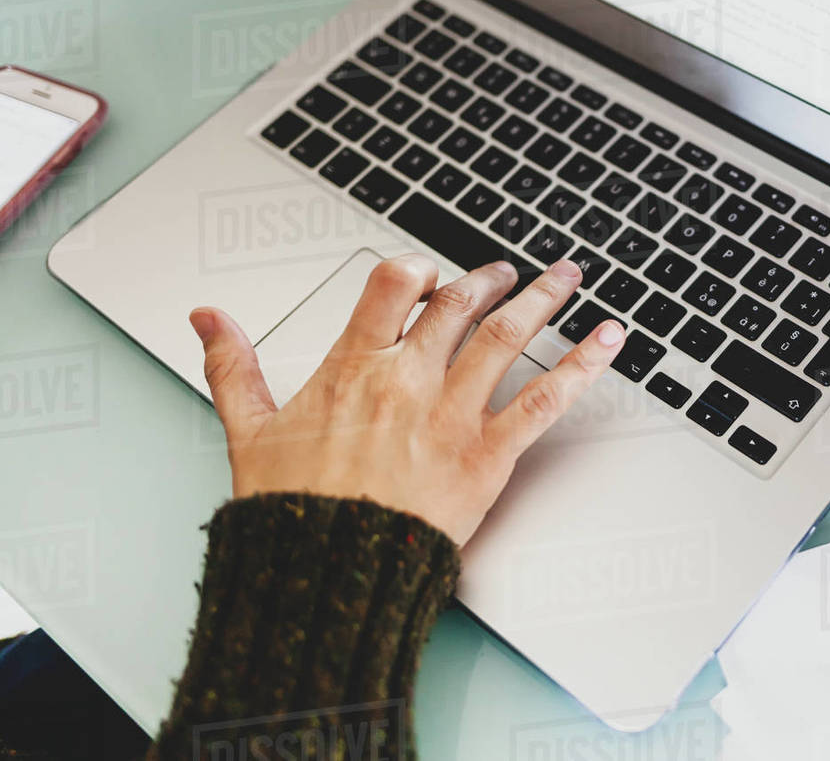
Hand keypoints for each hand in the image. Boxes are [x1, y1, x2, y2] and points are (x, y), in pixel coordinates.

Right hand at [188, 256, 624, 545]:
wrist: (324, 575)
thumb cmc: (290, 510)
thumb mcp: (247, 430)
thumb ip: (232, 366)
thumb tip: (206, 319)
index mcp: (354, 368)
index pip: (392, 287)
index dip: (416, 269)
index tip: (429, 270)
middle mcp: (409, 381)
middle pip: (459, 305)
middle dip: (487, 280)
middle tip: (505, 272)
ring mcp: (453, 415)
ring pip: (507, 337)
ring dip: (543, 299)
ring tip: (566, 276)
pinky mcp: (487, 456)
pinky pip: (545, 400)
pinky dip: (583, 365)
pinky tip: (608, 340)